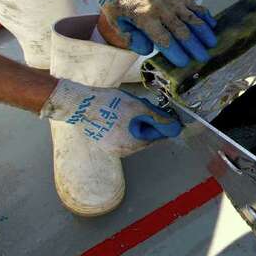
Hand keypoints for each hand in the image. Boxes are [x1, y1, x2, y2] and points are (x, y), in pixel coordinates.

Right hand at [40, 79, 182, 156]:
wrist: (81, 104)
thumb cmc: (110, 105)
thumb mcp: (139, 107)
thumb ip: (158, 118)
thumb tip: (174, 125)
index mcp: (133, 144)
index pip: (156, 137)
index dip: (163, 126)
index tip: (167, 117)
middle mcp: (123, 151)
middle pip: (144, 137)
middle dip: (148, 123)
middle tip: (146, 108)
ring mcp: (111, 149)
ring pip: (132, 136)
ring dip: (136, 124)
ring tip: (131, 109)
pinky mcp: (103, 143)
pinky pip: (120, 136)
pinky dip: (124, 127)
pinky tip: (120, 114)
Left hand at [85, 0, 216, 67]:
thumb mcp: (114, 19)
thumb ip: (130, 36)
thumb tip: (147, 50)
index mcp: (144, 18)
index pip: (164, 39)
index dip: (175, 52)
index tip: (184, 63)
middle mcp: (161, 9)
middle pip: (181, 31)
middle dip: (193, 46)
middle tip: (203, 58)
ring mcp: (171, 0)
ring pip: (191, 18)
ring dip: (203, 31)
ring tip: (212, 43)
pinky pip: (193, 5)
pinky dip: (203, 14)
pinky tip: (211, 24)